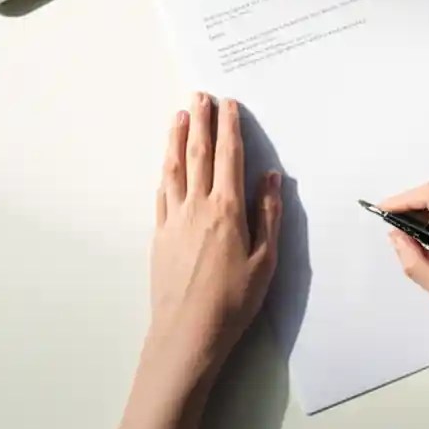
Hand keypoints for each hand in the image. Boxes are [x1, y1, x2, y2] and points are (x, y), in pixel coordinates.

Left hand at [147, 92, 282, 371]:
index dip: (229, 128)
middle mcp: (197, 207)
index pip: (228, 158)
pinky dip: (166, 172)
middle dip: (201, 122)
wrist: (187, 332)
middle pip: (198, 154)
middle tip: (199, 95)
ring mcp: (173, 219)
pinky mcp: (158, 235)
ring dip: (177, 139)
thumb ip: (268, 214)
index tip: (228, 104)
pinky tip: (166, 164)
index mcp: (227, 210)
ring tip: (179, 115)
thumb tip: (270, 176)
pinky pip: (162, 193)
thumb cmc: (234, 301)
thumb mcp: (265, 260)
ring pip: (174, 169)